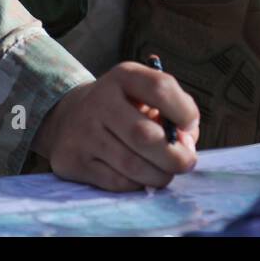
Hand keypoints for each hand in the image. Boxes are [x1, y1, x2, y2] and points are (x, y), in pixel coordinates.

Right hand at [32, 62, 200, 190]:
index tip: (190, 125)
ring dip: (159, 175)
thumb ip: (175, 111)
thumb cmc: (123, 107)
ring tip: (166, 172)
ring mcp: (84, 132)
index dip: (183, 110)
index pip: (160, 87)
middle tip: (187, 162)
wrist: (69, 116)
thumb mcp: (146, 94)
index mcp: (124, 76)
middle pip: (145, 134)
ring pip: (132, 164)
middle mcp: (100, 100)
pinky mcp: (73, 160)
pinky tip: (142, 176)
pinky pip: (116, 182)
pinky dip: (138, 184)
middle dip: (174, 156)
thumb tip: (187, 144)